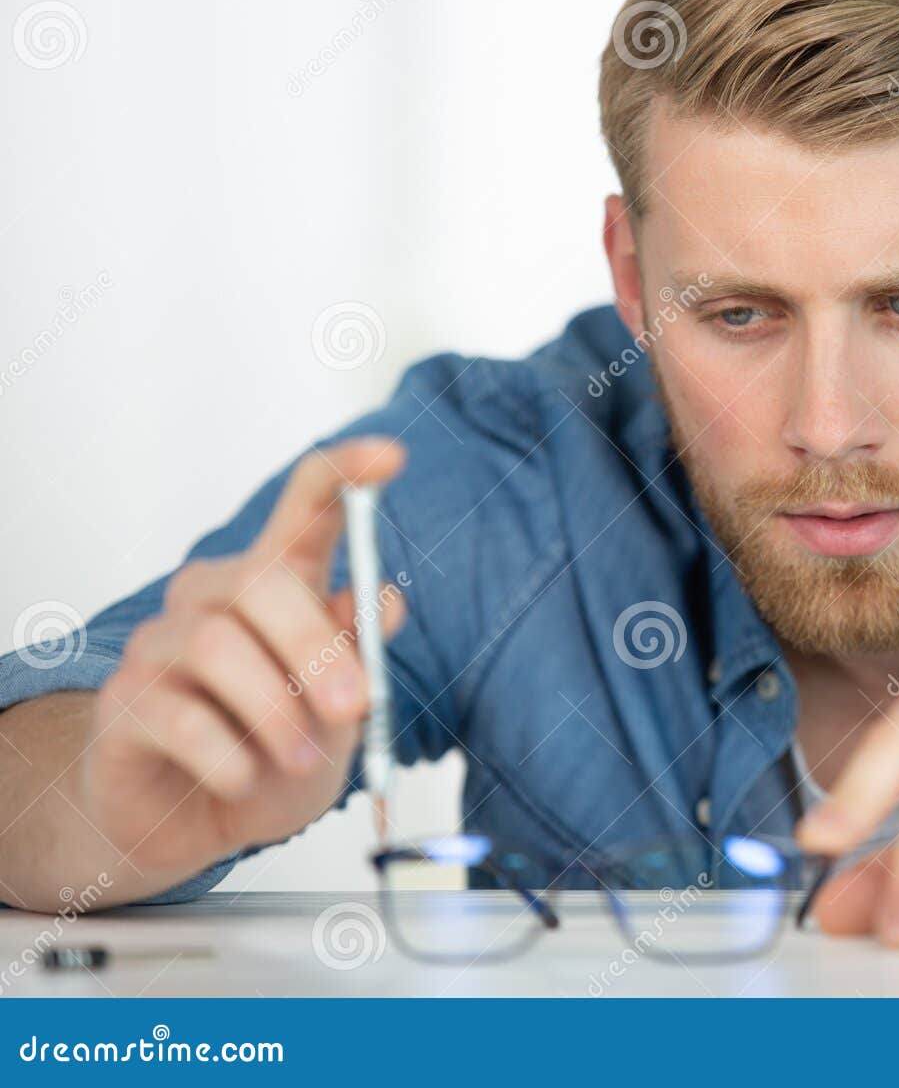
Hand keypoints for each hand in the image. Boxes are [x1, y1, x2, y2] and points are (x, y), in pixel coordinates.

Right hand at [82, 437, 406, 876]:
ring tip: (301, 761)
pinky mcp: (123, 703)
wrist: (205, 825)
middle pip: (263, 581)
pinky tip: (244, 779)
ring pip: (220, 647)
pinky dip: (228, 755)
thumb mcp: (340, 708)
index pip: (306, 507)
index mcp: (279, 584)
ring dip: (277, 713)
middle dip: (318, 647)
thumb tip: (387, 599)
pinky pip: (178, 716)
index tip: (392, 455)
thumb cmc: (280, 750)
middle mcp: (213, 598)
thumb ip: (358, 651)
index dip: (346, 475)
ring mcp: (161, 646)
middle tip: (354, 708)